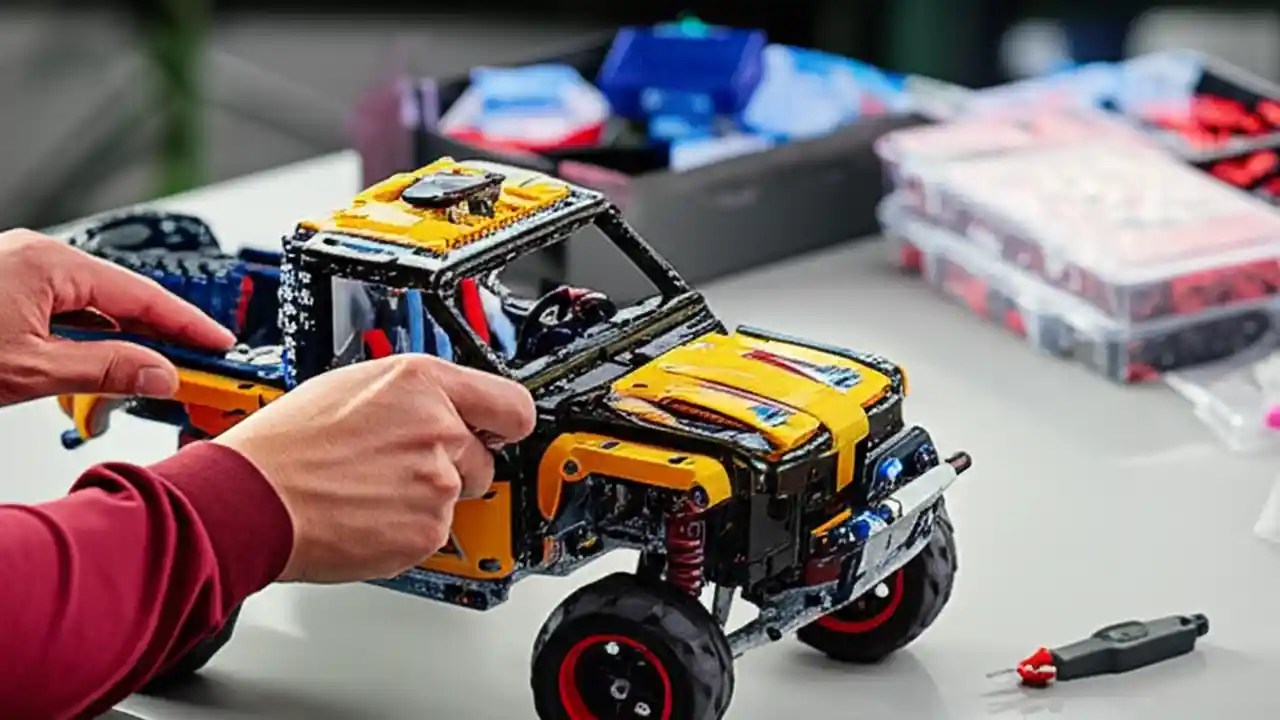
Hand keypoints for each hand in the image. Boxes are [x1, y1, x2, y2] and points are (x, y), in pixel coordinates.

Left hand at [0, 229, 235, 406]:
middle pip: (122, 296)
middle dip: (162, 333)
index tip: (219, 344)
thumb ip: (104, 370)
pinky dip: (93, 334)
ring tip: (157, 368)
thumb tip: (159, 374)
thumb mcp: (31, 367)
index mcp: (48, 262)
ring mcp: (21, 270)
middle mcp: (37, 257)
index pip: (142, 295)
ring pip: (93, 304)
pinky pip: (66, 307)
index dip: (188, 323)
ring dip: (126, 337)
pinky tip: (109, 356)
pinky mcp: (8, 288)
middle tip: (199, 363)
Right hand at [213, 354, 535, 583]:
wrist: (251, 498)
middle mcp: (440, 428)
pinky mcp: (428, 530)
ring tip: (369, 490)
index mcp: (423, 382)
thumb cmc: (286, 444)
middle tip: (394, 468)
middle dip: (450, 466)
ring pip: (455, 498)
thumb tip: (443, 407)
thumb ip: (414, 396)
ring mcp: (438, 482)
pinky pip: (433, 532)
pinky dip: (405, 531)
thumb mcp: (354, 386)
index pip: (510, 404)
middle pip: (481, 457)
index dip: (506, 422)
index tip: (503, 430)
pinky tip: (366, 515)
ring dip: (423, 500)